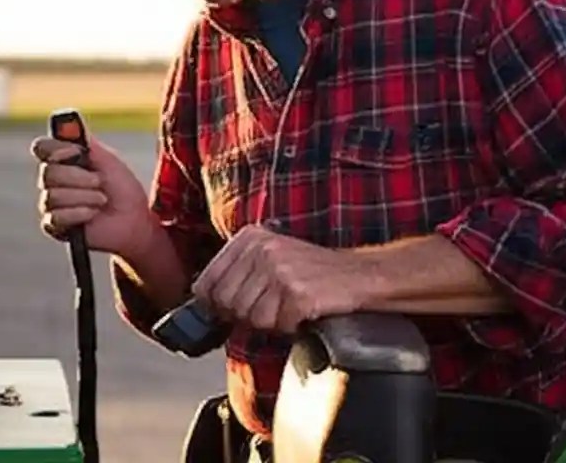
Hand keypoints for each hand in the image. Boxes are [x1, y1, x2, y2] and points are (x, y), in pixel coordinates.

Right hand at [30, 130, 151, 257]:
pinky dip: (79, 213)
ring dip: (84, 197)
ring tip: (101, 200)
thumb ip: (88, 144)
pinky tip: (92, 215)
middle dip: (79, 178)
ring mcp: (51, 204)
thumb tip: (70, 124)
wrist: (134, 219)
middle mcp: (52, 181)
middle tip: (100, 182)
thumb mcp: (109, 161)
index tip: (76, 152)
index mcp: (63, 160)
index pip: (41, 148)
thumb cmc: (122, 189)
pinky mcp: (54, 226)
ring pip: (53, 196)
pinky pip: (56, 217)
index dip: (54, 149)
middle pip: (47, 173)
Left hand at [192, 226, 369, 334]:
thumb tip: (202, 305)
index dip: (215, 306)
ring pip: (251, 319)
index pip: (206, 284)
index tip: (229, 312)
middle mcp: (261, 249)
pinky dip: (291, 327)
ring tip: (290, 307)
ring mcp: (280, 270)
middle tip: (272, 309)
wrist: (363, 275)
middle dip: (246, 316)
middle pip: (227, 305)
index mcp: (248, 238)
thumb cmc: (314, 273)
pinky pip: (277, 326)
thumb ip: (236, 274)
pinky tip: (304, 313)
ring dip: (272, 322)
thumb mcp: (270, 258)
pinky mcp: (298, 293)